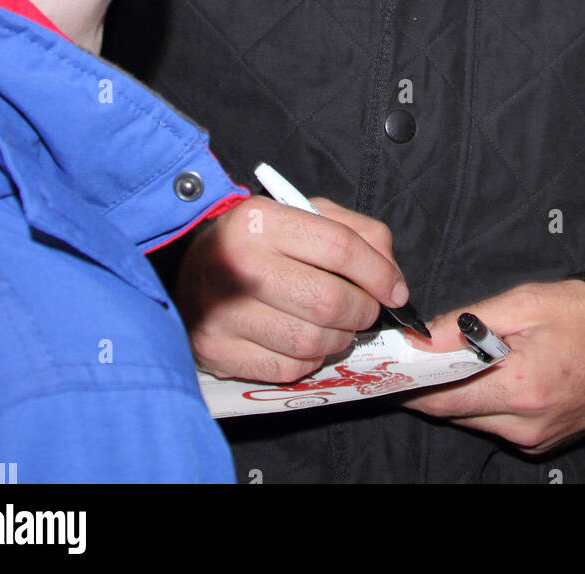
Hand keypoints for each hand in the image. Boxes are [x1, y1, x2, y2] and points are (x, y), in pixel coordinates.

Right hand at [175, 195, 409, 383]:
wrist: (188, 271)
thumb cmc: (258, 242)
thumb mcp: (303, 215)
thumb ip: (356, 232)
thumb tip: (393, 278)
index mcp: (259, 220)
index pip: (339, 247)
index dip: (378, 273)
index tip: (395, 291)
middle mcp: (236, 264)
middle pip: (329, 300)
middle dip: (363, 311)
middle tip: (366, 311)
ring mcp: (222, 312)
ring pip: (313, 341)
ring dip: (339, 339)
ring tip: (336, 326)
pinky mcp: (216, 352)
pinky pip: (288, 369)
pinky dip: (310, 361)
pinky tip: (304, 342)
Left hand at [401, 280, 584, 452]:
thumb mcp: (526, 302)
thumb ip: (470, 322)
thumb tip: (424, 337)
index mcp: (519, 388)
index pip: (442, 398)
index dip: (408, 383)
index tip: (388, 365)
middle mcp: (524, 425)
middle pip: (453, 413)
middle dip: (430, 385)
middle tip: (413, 355)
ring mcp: (535, 438)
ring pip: (473, 420)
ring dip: (457, 392)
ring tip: (450, 358)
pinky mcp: (543, 441)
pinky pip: (497, 424)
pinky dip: (483, 401)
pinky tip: (488, 373)